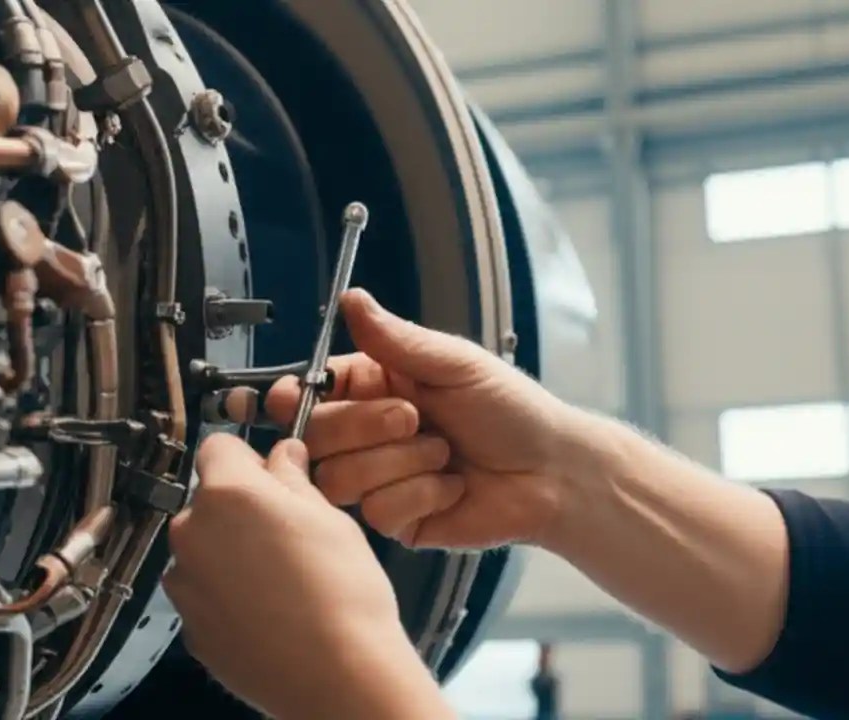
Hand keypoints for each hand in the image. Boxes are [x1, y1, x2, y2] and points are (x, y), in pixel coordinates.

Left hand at [163, 434, 451, 719]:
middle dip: (241, 509)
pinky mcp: (189, 626)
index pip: (218, 447)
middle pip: (209, 501)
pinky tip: (268, 610)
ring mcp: (186, 583)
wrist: (336, 674)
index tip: (270, 474)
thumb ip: (293, 480)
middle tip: (288, 533)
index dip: (249, 458)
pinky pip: (204, 593)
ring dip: (230, 553)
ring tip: (281, 579)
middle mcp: (193, 533)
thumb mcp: (328, 518)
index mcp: (228, 493)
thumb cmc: (341, 595)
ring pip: (204, 549)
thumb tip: (283, 456)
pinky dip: (227, 595)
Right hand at [267, 289, 604, 549]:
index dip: (299, 395)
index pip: (315, 390)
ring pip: (341, 477)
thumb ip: (396, 339)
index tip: (296, 397)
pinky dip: (420, 494)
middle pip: (318, 436)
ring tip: (443, 453)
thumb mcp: (455, 363)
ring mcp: (380, 480)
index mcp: (378, 387)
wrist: (553, 472)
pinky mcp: (397, 520)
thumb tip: (352, 299)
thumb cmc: (512, 411)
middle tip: (414, 418)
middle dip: (367, 426)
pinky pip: (377, 511)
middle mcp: (370, 434)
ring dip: (399, 462)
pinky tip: (451, 486)